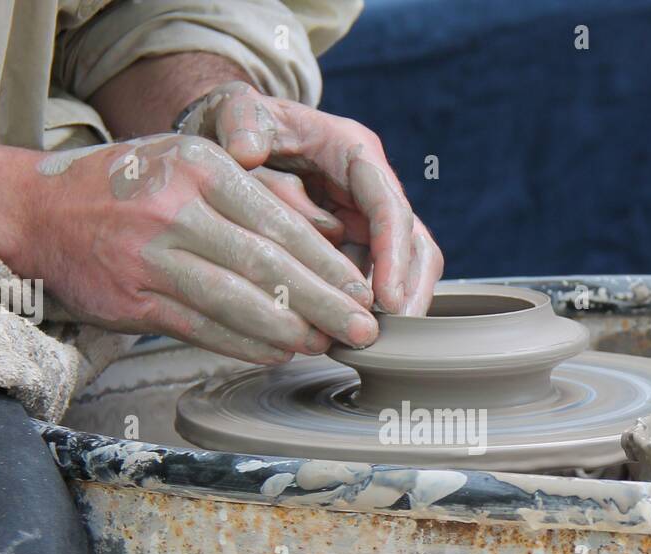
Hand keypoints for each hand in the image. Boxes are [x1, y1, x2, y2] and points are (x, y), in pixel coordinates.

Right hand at [29, 135, 378, 363]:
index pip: (279, 222)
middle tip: (362, 328)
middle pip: (265, 265)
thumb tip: (331, 232)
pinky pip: (199, 328)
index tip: (361, 288)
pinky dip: (243, 344)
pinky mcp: (130, 299)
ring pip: (234, 301)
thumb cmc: (129, 185)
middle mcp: (174, 209)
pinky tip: (275, 353)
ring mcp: (148, 257)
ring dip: (287, 330)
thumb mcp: (191, 163)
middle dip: (322, 303)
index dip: (326, 262)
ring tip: (323, 344)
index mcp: (199, 168)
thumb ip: (258, 194)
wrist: (36, 210)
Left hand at [179, 82, 442, 315]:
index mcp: (353, 152)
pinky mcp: (352, 246)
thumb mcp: (236, 111)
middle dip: (408, 291)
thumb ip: (241, 122)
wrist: (237, 136)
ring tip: (370, 346)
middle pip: (413, 244)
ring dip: (391, 308)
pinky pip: (370, 281)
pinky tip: (342, 338)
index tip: (388, 298)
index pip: (389, 206)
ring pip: (402, 269)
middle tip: (392, 336)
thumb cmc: (243, 123)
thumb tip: (247, 151)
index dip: (393, 254)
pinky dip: (360, 309)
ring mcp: (364, 220)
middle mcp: (369, 189)